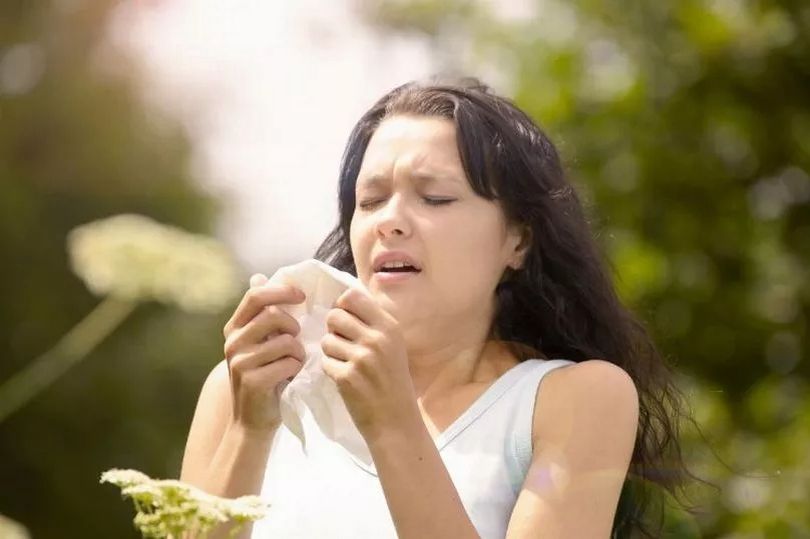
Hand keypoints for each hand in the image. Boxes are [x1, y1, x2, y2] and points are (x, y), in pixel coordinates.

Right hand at [222, 273, 306, 432]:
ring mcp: (241, 361)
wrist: (251, 421)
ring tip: (293, 363)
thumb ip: (260, 314)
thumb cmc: (263, 377)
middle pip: (274, 315)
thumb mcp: (258, 343)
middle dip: (294, 326)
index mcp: (234, 328)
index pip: (256, 295)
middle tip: (297, 340)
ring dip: (299, 352)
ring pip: (287, 341)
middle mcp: (233, 342)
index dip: (281, 290)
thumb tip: (258, 276)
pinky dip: (297, 368)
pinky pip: (289, 362)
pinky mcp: (253, 380)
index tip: (301, 296)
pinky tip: (290, 377)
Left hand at [320, 287, 419, 442]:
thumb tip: (342, 302)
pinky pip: (325, 361)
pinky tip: (345, 378)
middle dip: (334, 329)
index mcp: (389, 327)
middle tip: (344, 344)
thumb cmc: (393, 381)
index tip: (347, 321)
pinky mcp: (346, 377)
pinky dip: (331, 369)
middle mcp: (376, 338)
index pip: (352, 297)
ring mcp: (361, 358)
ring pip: (327, 339)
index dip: (342, 307)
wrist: (396, 421)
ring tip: (346, 363)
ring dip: (331, 351)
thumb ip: (372, 323)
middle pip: (335, 315)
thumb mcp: (393, 345)